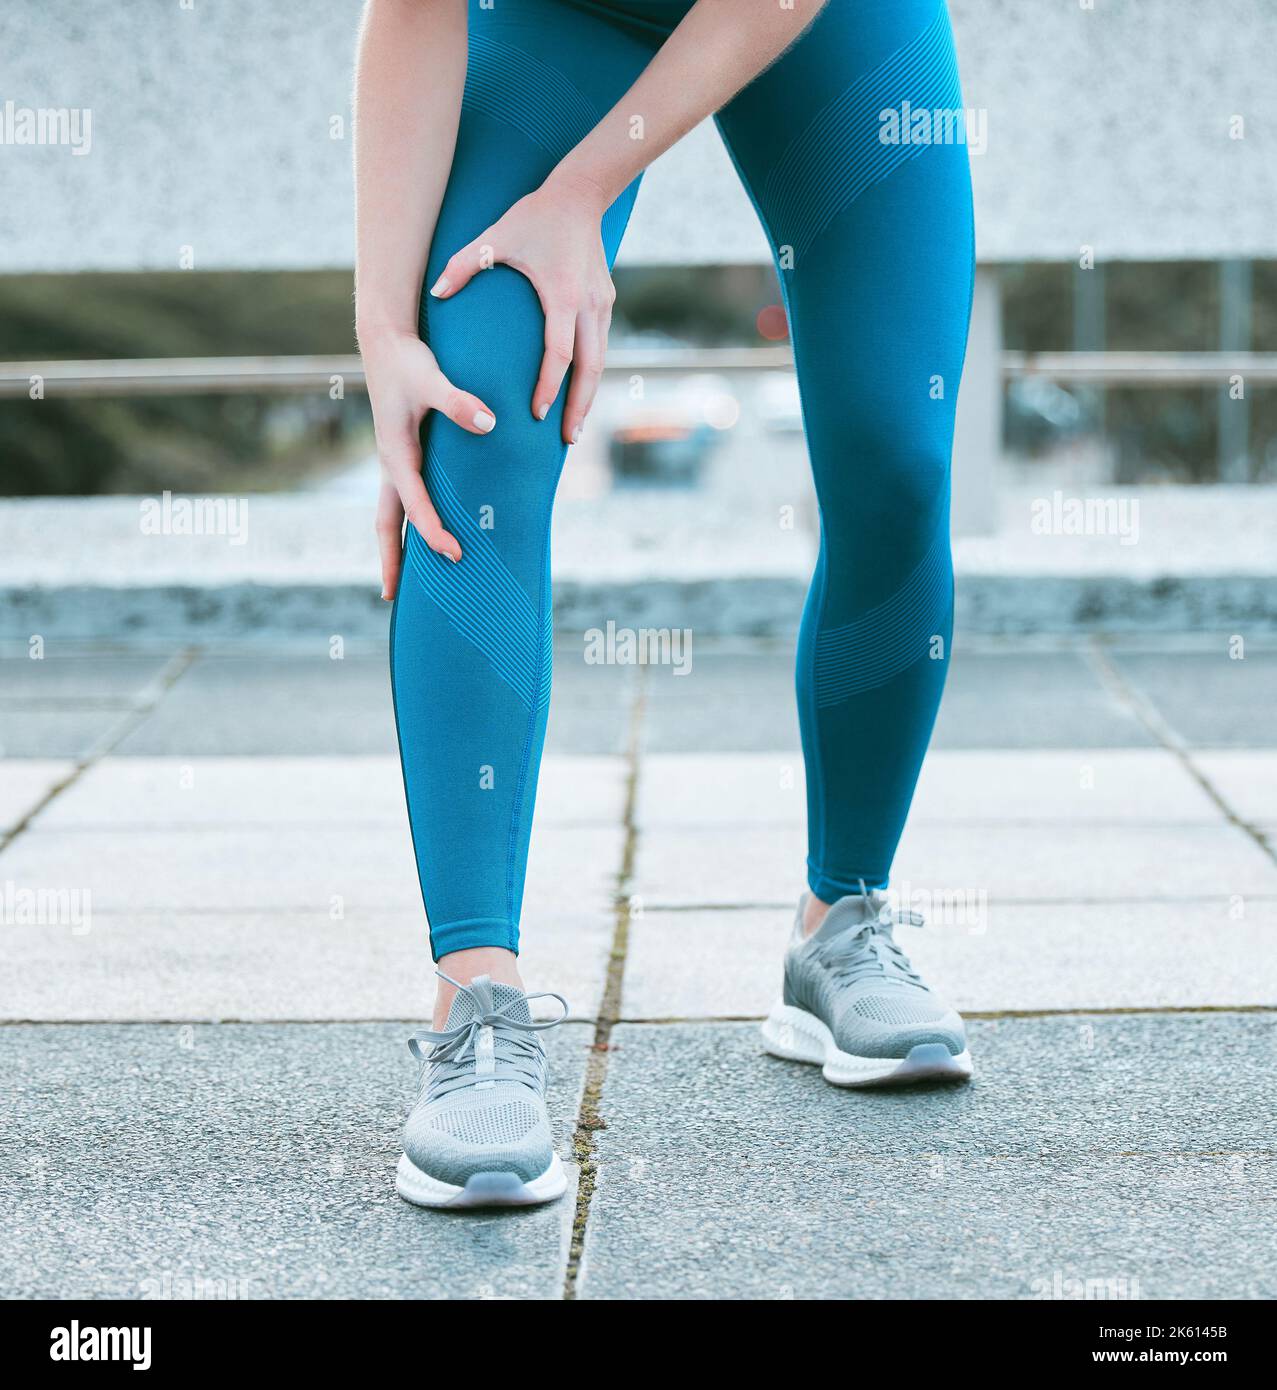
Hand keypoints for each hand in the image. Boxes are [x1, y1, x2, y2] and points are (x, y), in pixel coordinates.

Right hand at [359, 327, 495, 598]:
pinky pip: (403, 501)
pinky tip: (423, 541)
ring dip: (396, 548)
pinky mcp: (403, 456)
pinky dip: (408, 525)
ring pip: (390, 515)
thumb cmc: (410, 360)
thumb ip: (459, 402)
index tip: (454, 555)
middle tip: (392, 597)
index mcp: (396, 454)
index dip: (432, 531)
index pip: (414, 504)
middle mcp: (391, 464)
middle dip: (391, 560)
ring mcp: (394, 463)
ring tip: (402, 583)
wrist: (386, 340)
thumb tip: (489, 423)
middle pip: (386, 523)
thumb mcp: (432, 378)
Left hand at [429, 168, 614, 444]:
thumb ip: (462, 266)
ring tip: (574, 429)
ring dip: (588, 397)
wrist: (580, 194)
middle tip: (567, 440)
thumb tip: (435, 295)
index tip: (537, 413)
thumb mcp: (493, 237)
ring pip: (600, 363)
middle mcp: (588, 305)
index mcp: (562, 294)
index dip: (550, 386)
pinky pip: (600, 348)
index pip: (559, 353)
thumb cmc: (533, 216)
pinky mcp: (606, 302)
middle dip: (579, 407)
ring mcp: (602, 305)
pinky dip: (591, 375)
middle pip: (590, 369)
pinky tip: (580, 395)